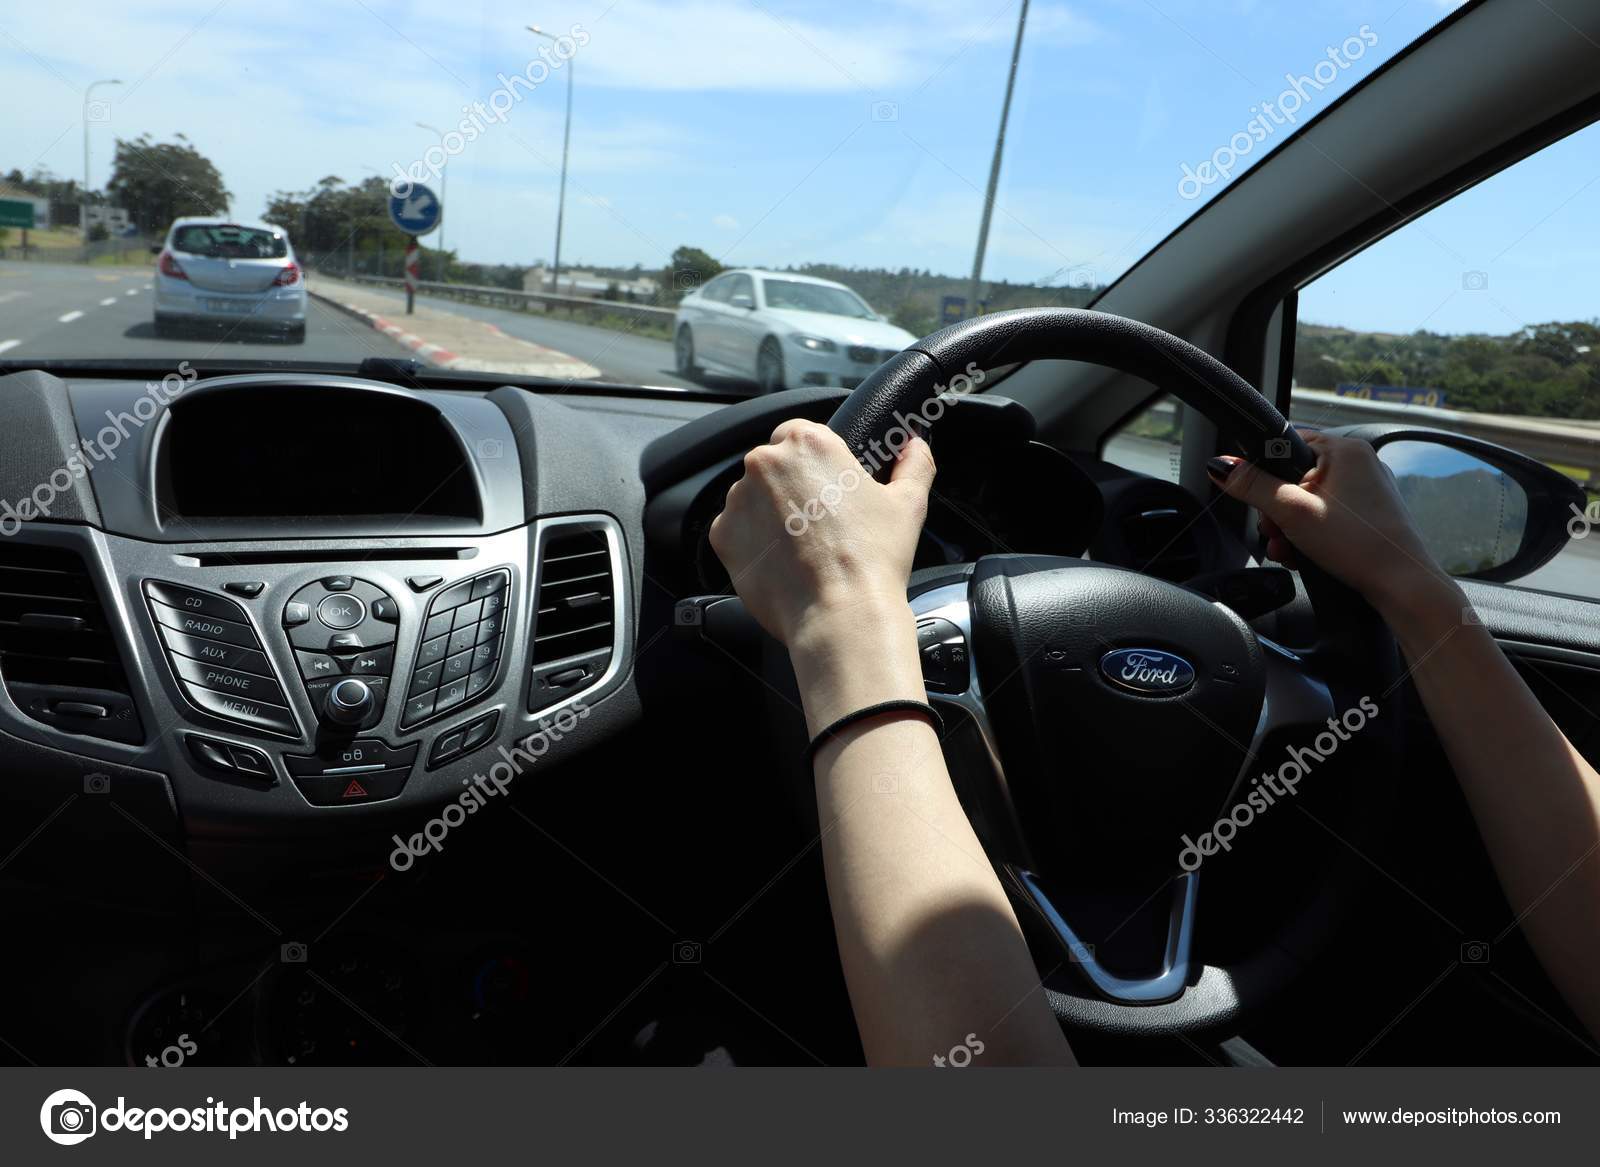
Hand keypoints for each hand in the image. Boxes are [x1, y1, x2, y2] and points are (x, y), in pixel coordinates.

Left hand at [708, 418, 935, 650]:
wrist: (841, 613)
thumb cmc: (873, 557)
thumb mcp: (908, 503)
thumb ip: (914, 464)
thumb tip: (915, 448)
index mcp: (807, 442)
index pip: (799, 433)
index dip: (814, 461)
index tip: (826, 486)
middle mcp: (765, 463)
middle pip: (773, 465)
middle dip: (791, 488)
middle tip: (819, 522)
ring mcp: (738, 499)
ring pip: (752, 497)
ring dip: (770, 514)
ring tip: (803, 547)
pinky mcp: (722, 536)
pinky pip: (736, 530)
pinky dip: (754, 543)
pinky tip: (783, 562)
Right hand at [1207, 430, 1461, 619]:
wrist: (1402, 585)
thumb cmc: (1357, 544)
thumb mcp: (1292, 512)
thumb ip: (1252, 486)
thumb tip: (1220, 465)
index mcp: (1346, 450)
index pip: (1288, 443)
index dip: (1265, 470)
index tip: (1258, 497)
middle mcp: (1360, 464)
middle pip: (1295, 477)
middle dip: (1276, 510)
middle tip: (1276, 532)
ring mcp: (1367, 491)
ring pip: (1309, 501)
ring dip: (1289, 527)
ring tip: (1289, 550)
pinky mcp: (1369, 516)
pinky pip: (1326, 517)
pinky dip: (1310, 534)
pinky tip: (1304, 554)